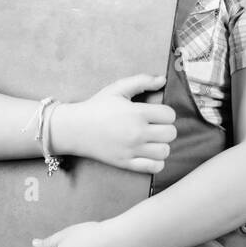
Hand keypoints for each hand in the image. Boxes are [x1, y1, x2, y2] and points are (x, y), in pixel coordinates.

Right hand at [51, 74, 177, 173]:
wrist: (75, 128)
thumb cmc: (97, 107)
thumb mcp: (118, 88)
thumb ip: (142, 81)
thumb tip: (163, 79)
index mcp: (137, 113)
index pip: (169, 115)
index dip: (166, 113)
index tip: (156, 113)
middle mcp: (136, 133)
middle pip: (170, 134)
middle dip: (166, 128)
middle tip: (155, 126)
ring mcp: (131, 150)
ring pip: (165, 151)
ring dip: (162, 145)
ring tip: (152, 140)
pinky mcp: (126, 163)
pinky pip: (154, 167)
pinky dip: (156, 162)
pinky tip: (149, 153)